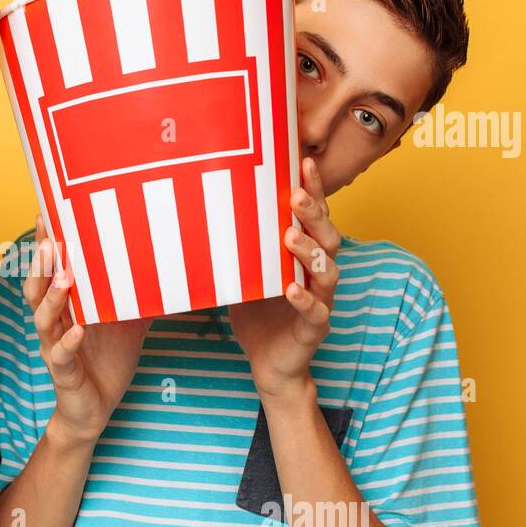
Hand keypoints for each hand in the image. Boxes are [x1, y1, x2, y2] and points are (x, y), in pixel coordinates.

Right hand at [23, 214, 150, 446]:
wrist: (94, 411)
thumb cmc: (106, 363)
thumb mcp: (128, 325)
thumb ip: (138, 298)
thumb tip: (169, 271)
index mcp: (64, 309)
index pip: (49, 272)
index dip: (45, 247)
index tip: (47, 216)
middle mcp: (53, 325)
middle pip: (36, 289)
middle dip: (41, 265)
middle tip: (48, 240)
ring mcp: (54, 349)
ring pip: (43, 319)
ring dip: (53, 298)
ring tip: (65, 279)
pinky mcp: (63, 374)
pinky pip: (61, 356)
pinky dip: (69, 342)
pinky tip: (78, 330)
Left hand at [227, 156, 341, 397]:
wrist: (269, 364)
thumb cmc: (258, 315)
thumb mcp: (242, 274)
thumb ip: (235, 246)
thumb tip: (198, 209)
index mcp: (303, 256)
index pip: (314, 217)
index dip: (313, 190)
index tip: (303, 162)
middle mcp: (317, 274)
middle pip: (327, 237)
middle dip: (313, 214)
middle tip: (295, 196)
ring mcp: (320, 301)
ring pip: (327, 271)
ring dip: (309, 252)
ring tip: (289, 237)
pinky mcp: (315, 329)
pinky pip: (316, 313)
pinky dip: (305, 300)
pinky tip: (291, 289)